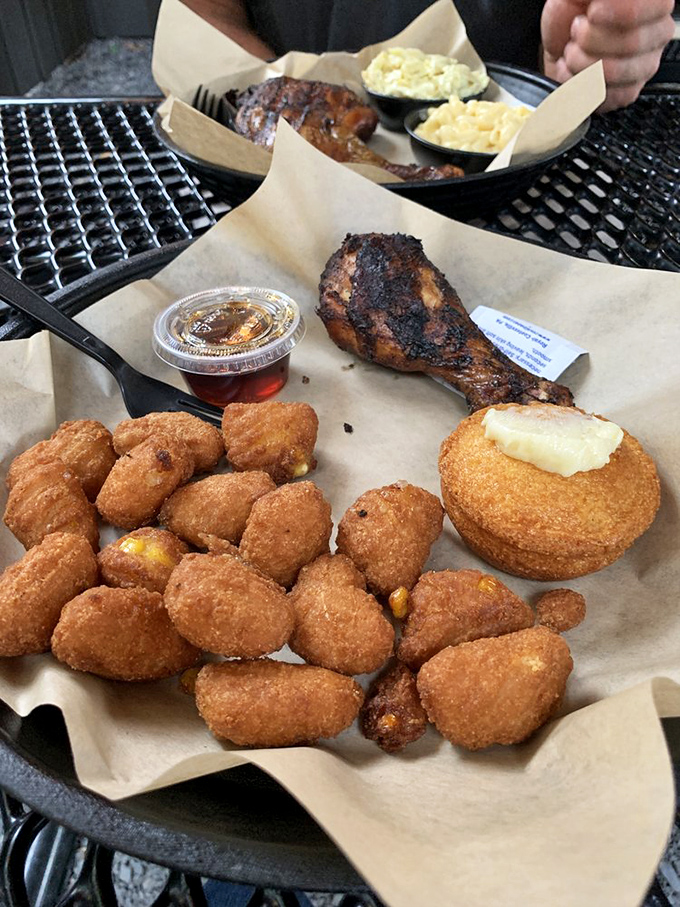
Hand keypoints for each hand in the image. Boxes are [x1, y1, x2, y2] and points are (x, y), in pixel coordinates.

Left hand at [541, 0, 675, 110]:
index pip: (653, 7)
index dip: (620, 11)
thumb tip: (598, 2)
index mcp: (652, 4)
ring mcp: (645, 65)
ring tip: (572, 52)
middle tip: (576, 32)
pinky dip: (579, 85)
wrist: (559, 46)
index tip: (592, 13)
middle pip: (632, 42)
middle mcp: (656, 32)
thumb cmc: (571, 16)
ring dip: (582, 63)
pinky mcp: (628, 92)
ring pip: (617, 72)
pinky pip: (606, 95)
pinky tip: (574, 72)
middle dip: (591, 39)